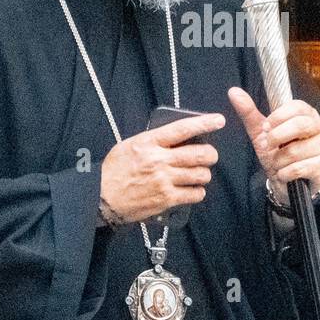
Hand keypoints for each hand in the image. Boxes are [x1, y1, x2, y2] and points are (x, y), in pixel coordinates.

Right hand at [99, 112, 224, 223]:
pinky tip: (191, 190)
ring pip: (201, 175)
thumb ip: (153, 141)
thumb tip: (177, 138)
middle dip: (211, 154)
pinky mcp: (166, 199)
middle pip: (199, 154)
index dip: (204, 123)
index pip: (182, 129)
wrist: (101, 197)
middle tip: (209, 156)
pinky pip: (195, 194)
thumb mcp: (130, 145)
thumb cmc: (114, 170)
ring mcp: (164, 181)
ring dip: (204, 174)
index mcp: (149, 142)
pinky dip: (197, 191)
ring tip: (198, 174)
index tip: (218, 120)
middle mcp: (159, 160)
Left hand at [228, 87, 319, 205]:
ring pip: (296, 151)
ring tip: (278, 163)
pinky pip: (299, 168)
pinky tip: (284, 174)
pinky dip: (284, 173)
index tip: (265, 128)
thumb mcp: (261, 132)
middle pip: (300, 125)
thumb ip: (249, 112)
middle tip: (268, 146)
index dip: (277, 117)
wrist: (286, 182)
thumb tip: (233, 91)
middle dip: (277, 137)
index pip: (297, 106)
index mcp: (308, 114)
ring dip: (278, 160)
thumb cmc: (277, 153)